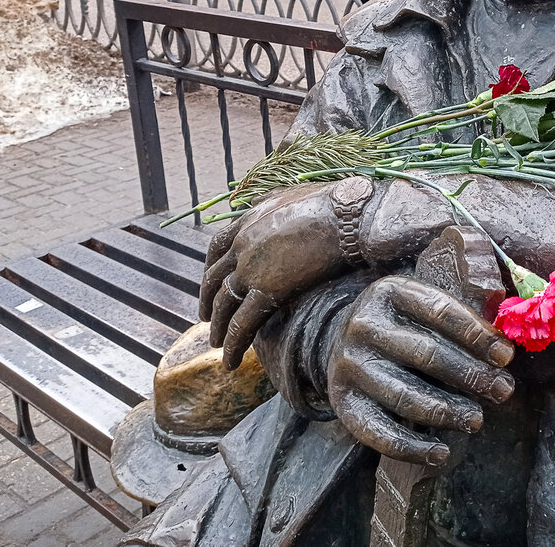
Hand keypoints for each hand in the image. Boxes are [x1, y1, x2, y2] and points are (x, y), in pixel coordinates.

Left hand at [200, 184, 342, 368]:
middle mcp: (242, 244)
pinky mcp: (268, 290)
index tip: (212, 284)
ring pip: (224, 304)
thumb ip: (269, 202)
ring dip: (218, 328)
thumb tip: (257, 204)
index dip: (210, 269)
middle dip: (208, 301)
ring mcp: (251, 268)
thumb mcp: (290, 193)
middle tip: (207, 319)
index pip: (216, 248)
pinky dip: (232, 344)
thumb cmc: (331, 204)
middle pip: (214, 279)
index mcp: (247, 220)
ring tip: (217, 345)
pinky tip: (230, 361)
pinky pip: (243, 323)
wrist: (346, 217)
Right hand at [327, 276, 514, 465]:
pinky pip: (379, 432)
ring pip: (406, 396)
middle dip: (471, 375)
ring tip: (476, 419)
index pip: (441, 311)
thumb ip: (455, 319)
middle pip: (427, 354)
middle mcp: (364, 325)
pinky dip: (413, 447)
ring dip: (447, 412)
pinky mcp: (342, 402)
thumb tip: (503, 352)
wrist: (339, 342)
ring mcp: (349, 365)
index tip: (505, 356)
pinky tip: (440, 452)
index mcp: (390, 293)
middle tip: (502, 391)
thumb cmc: (399, 325)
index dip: (477, 335)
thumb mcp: (419, 306)